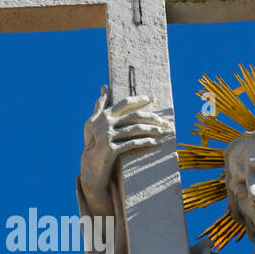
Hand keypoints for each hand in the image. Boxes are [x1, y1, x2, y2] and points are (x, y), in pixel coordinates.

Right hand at [79, 86, 171, 204]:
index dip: (140, 99)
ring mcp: (108, 137)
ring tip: (164, 132)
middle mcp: (105, 124)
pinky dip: (146, 142)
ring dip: (153, 130)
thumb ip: (100, 104)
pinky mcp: (112, 149)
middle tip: (165, 121)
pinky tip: (156, 142)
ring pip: (136, 129)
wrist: (90, 166)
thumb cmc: (92, 143)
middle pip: (134, 116)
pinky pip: (133, 143)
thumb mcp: (93, 122)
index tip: (153, 98)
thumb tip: (105, 87)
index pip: (125, 103)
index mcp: (103, 116)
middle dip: (152, 117)